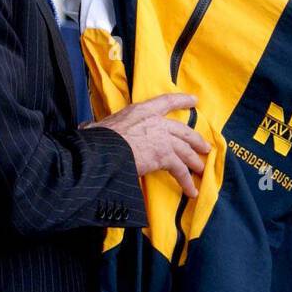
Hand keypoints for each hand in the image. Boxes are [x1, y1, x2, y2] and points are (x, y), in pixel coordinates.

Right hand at [86, 92, 209, 197]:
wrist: (104, 150)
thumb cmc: (97, 139)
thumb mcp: (98, 126)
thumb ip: (98, 126)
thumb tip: (86, 127)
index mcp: (141, 111)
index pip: (166, 102)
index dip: (182, 100)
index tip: (194, 100)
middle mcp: (156, 122)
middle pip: (183, 130)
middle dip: (195, 140)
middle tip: (204, 147)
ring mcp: (163, 139)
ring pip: (185, 151)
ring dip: (195, 162)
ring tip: (201, 169)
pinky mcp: (164, 156)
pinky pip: (180, 170)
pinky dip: (187, 182)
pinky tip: (192, 191)